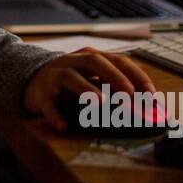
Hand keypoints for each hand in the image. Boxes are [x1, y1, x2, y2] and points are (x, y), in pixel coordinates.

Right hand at [22, 47, 158, 131]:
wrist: (31, 80)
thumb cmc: (71, 82)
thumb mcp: (92, 77)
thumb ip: (114, 86)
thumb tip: (145, 104)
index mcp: (91, 56)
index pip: (118, 60)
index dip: (136, 75)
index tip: (151, 94)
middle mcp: (73, 62)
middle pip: (94, 61)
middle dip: (115, 77)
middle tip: (131, 95)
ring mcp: (56, 76)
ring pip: (70, 78)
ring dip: (86, 89)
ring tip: (100, 103)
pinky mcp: (42, 95)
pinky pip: (48, 105)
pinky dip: (55, 115)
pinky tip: (63, 126)